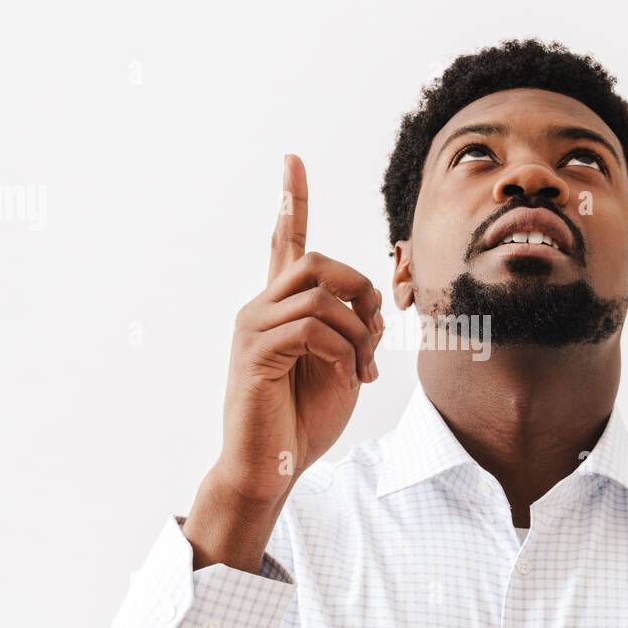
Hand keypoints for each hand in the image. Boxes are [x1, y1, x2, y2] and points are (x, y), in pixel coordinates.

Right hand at [210, 153, 384, 506]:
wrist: (269, 467)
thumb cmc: (303, 420)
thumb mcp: (342, 367)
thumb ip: (352, 330)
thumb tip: (370, 308)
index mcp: (279, 309)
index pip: (283, 243)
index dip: (291, 201)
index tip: (293, 160)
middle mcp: (259, 310)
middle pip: (317, 262)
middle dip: (360, 290)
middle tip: (374, 334)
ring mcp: (253, 329)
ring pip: (321, 296)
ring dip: (358, 332)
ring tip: (362, 369)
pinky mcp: (256, 353)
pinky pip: (314, 329)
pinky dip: (344, 351)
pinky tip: (347, 377)